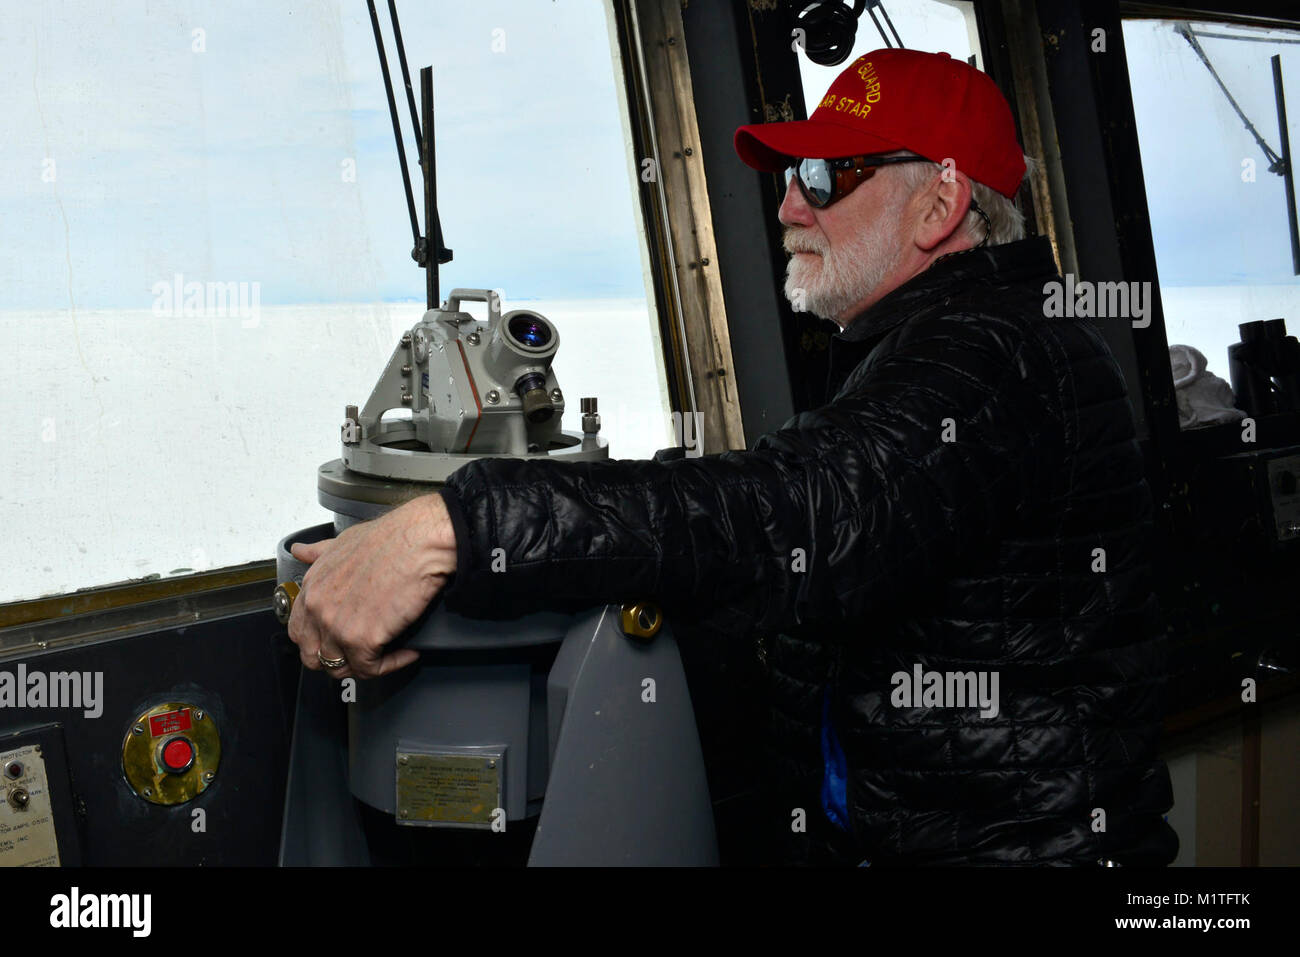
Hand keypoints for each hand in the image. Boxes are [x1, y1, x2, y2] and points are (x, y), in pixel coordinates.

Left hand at [287, 493, 456, 679]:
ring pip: (339, 668)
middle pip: (313, 656)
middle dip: (337, 660)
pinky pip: (369, 669)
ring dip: (363, 665)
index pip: (299, 631)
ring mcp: (337, 626)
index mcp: (312, 585)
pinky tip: (405, 653)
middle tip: (362, 654)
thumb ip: (319, 552)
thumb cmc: (392, 538)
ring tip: (385, 655)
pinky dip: (390, 665)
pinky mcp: (362, 639)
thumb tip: (301, 551)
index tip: (338, 641)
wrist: (419, 541)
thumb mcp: (344, 540)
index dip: (319, 641)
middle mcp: (318, 607)